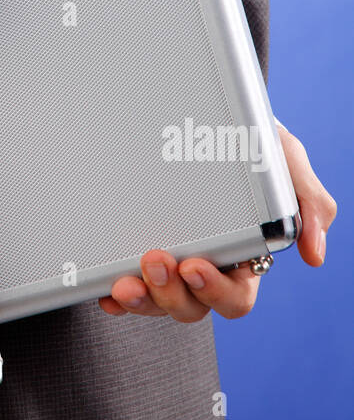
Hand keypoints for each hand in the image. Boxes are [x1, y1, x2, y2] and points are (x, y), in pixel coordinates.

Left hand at [99, 122, 336, 322]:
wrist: (207, 112)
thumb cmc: (253, 144)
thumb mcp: (286, 163)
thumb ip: (310, 203)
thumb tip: (315, 255)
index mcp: (245, 258)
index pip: (235, 296)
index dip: (215, 291)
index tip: (195, 266)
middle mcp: (208, 267)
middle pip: (192, 306)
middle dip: (171, 293)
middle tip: (155, 260)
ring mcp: (172, 264)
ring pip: (158, 303)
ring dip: (141, 299)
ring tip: (124, 281)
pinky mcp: (139, 254)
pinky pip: (128, 289)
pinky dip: (116, 296)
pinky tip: (104, 290)